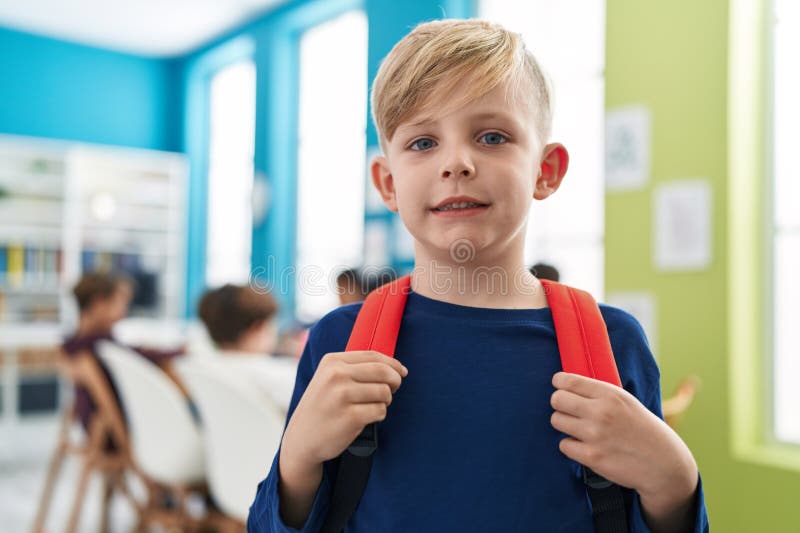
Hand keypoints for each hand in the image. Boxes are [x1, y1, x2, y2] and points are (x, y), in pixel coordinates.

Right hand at [281, 350, 407, 467]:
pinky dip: (378, 415)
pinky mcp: (350, 417)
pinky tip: (365, 418)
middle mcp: (336, 375)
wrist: (302, 438)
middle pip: (383, 371)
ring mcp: (342, 396)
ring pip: (384, 392)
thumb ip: (354, 368)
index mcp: (332, 362)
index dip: (393, 363)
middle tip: (393, 390)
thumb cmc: (322, 406)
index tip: (402, 371)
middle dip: (395, 381)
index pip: (373, 355)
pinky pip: (380, 411)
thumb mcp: (328, 378)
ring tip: (372, 406)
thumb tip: (394, 366)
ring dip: (385, 401)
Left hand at [550, 372, 697, 528]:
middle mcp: (601, 412)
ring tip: (581, 428)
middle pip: (556, 399)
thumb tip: (566, 384)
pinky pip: (564, 445)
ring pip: (556, 421)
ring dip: (565, 425)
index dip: (559, 383)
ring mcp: (595, 435)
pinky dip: (572, 446)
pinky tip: (586, 445)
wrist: (663, 464)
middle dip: (560, 404)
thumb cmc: (642, 429)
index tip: (560, 386)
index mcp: (610, 394)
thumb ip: (598, 393)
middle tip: (570, 410)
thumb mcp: (626, 401)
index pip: (568, 381)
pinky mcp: (592, 457)